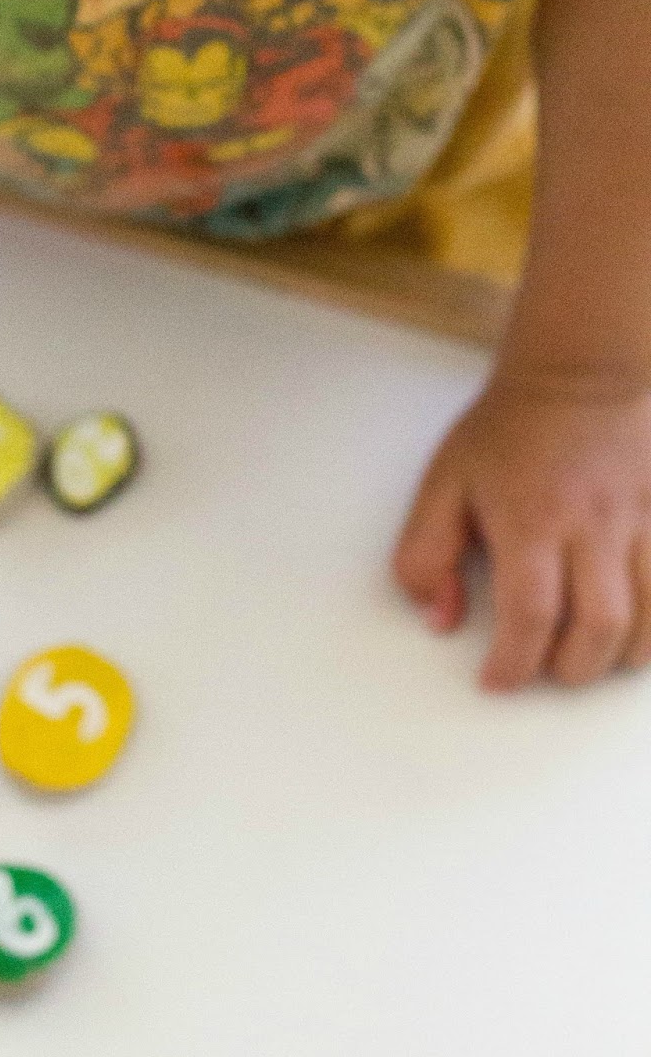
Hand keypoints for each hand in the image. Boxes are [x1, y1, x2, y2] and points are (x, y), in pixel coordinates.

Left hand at [395, 372, 650, 690]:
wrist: (582, 375)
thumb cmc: (510, 429)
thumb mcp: (444, 483)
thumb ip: (428, 551)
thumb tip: (436, 615)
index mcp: (529, 518)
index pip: (529, 612)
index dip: (514, 662)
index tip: (496, 681)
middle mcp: (592, 527)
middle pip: (597, 625)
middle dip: (570, 668)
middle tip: (545, 671)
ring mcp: (641, 523)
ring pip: (649, 616)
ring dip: (621, 656)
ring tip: (590, 659)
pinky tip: (638, 634)